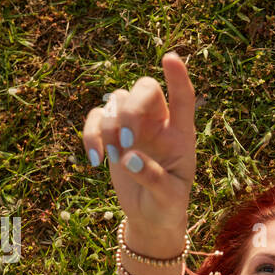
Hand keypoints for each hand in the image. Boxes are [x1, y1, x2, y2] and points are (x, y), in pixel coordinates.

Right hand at [81, 51, 198, 235]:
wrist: (151, 216)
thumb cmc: (168, 205)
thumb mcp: (169, 198)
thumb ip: (154, 178)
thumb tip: (128, 158)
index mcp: (181, 134)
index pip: (183, 98)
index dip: (178, 78)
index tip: (170, 58)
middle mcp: (158, 122)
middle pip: (145, 89)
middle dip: (131, 109)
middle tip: (126, 141)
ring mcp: (134, 125)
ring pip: (116, 100)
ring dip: (110, 127)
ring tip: (115, 159)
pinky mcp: (111, 134)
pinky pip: (96, 117)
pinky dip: (91, 134)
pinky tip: (95, 161)